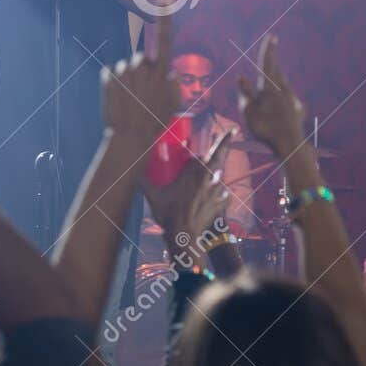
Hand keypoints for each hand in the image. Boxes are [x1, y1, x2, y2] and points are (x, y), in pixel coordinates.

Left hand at [103, 15, 179, 145]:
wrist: (130, 137)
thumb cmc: (154, 122)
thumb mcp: (174, 104)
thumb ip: (174, 84)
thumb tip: (169, 73)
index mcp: (161, 72)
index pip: (164, 40)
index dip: (165, 18)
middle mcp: (142, 66)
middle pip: (141, 59)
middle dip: (142, 72)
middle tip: (142, 95)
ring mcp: (123, 70)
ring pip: (126, 67)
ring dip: (128, 80)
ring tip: (130, 100)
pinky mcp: (107, 75)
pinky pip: (112, 73)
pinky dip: (113, 84)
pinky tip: (118, 99)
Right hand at [144, 129, 233, 257]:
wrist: (184, 235)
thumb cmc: (168, 214)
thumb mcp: (153, 196)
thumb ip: (143, 182)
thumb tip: (133, 173)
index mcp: (192, 172)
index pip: (200, 155)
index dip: (198, 153)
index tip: (203, 148)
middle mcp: (207, 177)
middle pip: (219, 155)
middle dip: (226, 142)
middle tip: (233, 130)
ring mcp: (217, 190)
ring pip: (221, 176)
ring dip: (218, 174)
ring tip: (215, 174)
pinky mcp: (221, 203)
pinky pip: (224, 195)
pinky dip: (221, 195)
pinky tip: (218, 196)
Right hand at [238, 35, 306, 154]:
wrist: (290, 143)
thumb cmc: (265, 127)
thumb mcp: (248, 111)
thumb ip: (245, 93)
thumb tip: (240, 76)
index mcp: (269, 87)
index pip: (268, 64)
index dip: (269, 50)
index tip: (272, 36)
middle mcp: (283, 89)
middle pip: (276, 72)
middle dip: (272, 63)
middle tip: (272, 51)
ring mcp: (292, 98)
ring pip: (283, 85)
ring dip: (276, 80)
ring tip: (272, 79)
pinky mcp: (298, 108)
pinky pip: (287, 98)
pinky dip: (281, 98)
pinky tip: (279, 107)